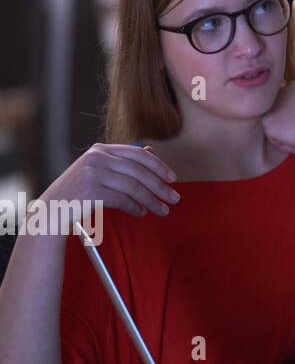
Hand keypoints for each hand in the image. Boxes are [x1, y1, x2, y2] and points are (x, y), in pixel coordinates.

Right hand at [44, 144, 178, 221]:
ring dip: (152, 200)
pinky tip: (142, 213)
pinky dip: (136, 207)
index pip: (138, 155)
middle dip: (160, 186)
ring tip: (163, 210)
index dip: (159, 166)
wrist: (50, 212)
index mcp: (100, 149)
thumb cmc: (79, 193)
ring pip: (134, 186)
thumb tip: (152, 151)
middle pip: (139, 171)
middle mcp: (96, 157)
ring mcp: (92, 172)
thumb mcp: (99, 171)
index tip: (173, 178)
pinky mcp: (91, 190)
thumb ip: (123, 161)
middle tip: (174, 198)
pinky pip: (123, 199)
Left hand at [260, 80, 294, 157]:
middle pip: (283, 115)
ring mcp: (272, 105)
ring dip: (288, 134)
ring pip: (277, 127)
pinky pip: (273, 138)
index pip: (294, 107)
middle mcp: (281, 91)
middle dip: (293, 124)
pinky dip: (283, 142)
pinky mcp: (266, 120)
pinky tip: (294, 137)